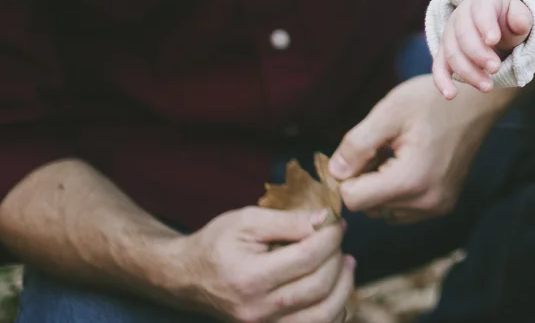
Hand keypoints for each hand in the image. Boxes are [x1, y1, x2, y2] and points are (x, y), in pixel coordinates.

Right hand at [170, 206, 351, 322]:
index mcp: (249, 278)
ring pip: (324, 314)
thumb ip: (289, 220)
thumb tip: (326, 220)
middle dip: (337, 257)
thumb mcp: (248, 221)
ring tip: (346, 262)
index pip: (308, 257)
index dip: (331, 237)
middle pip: (320, 286)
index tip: (336, 222)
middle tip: (337, 239)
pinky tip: (335, 286)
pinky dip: (333, 306)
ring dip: (343, 286)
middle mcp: (258, 310)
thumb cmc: (216, 244)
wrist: (188, 278)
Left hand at [327, 74, 506, 224]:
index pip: (353, 199)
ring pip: (383, 211)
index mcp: (411, 181)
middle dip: (366, 179)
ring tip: (398, 154)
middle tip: (384, 147)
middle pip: (367, 207)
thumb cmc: (432, 100)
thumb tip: (334, 172)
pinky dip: (397, 191)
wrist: (478, 102)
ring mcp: (437, 206)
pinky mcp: (443, 205)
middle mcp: (426, 202)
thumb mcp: (389, 112)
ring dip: (381, 187)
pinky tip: (410, 163)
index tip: (363, 150)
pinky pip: (402, 210)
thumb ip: (356, 145)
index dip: (349, 173)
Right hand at [432, 0, 531, 96]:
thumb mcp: (519, 14)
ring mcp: (449, 35)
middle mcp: (460, 16)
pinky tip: (450, 95)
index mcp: (481, 2)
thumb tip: (520, 24)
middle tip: (496, 68)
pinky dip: (442, 81)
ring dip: (469, 72)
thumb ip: (521, 19)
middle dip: (479, 55)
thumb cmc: (508, 17)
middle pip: (464, 36)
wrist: (492, 18)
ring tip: (488, 86)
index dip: (486, 26)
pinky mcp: (444, 53)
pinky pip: (438, 67)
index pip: (481, 12)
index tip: (493, 40)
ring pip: (452, 54)